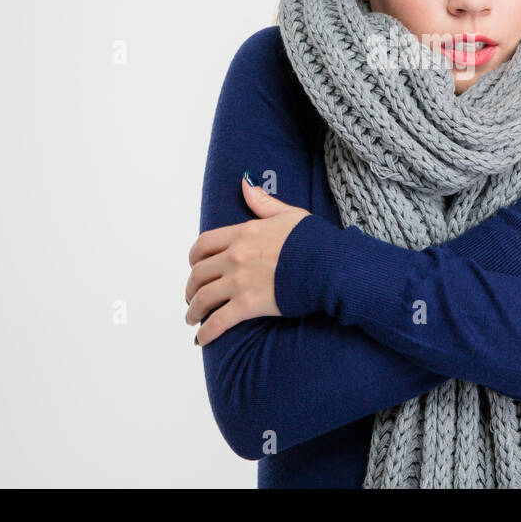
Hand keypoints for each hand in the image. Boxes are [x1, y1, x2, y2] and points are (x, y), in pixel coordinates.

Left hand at [186, 175, 310, 345]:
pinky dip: (207, 332)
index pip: (204, 244)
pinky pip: (218, 321)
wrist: (328, 265)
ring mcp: (239, 281)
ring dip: (193, 310)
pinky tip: (202, 339)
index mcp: (243, 233)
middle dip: (192, 287)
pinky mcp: (248, 305)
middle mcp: (235, 256)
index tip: (195, 266)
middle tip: (193, 296)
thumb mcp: (288, 213)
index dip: (194, 258)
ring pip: (203, 298)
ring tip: (192, 319)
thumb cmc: (314, 241)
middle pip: (198, 273)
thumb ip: (262, 201)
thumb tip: (246, 182)